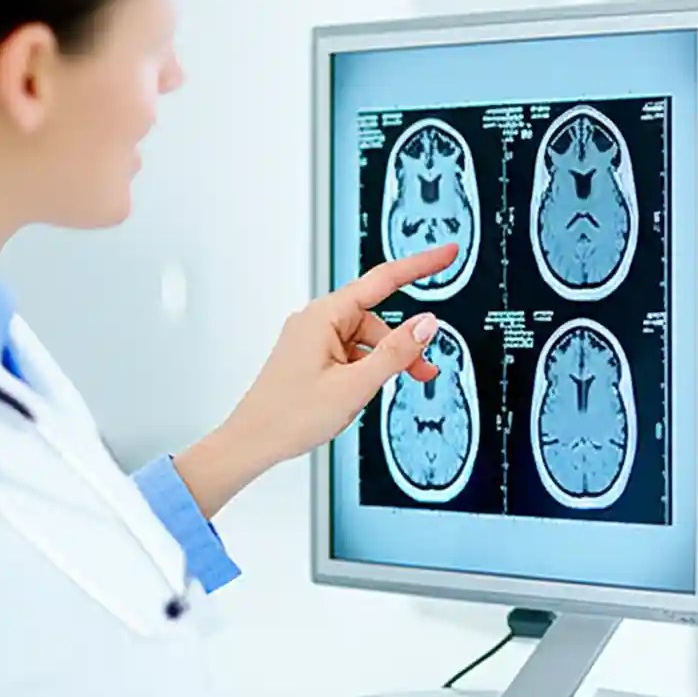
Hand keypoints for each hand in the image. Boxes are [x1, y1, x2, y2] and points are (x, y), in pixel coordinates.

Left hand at [173, 244, 458, 516]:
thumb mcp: (355, 386)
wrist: (252, 443)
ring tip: (383, 393)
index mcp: (324, 316)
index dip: (420, 265)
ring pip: (365, 341)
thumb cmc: (288, 416)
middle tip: (423, 371)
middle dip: (402, 345)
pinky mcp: (311, 356)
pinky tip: (361, 394)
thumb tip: (426, 324)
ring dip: (383, 363)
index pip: (384, 279)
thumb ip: (395, 353)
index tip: (446, 253)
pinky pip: (350, 354)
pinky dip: (365, 370)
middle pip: (377, 320)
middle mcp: (316, 321)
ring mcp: (312, 339)